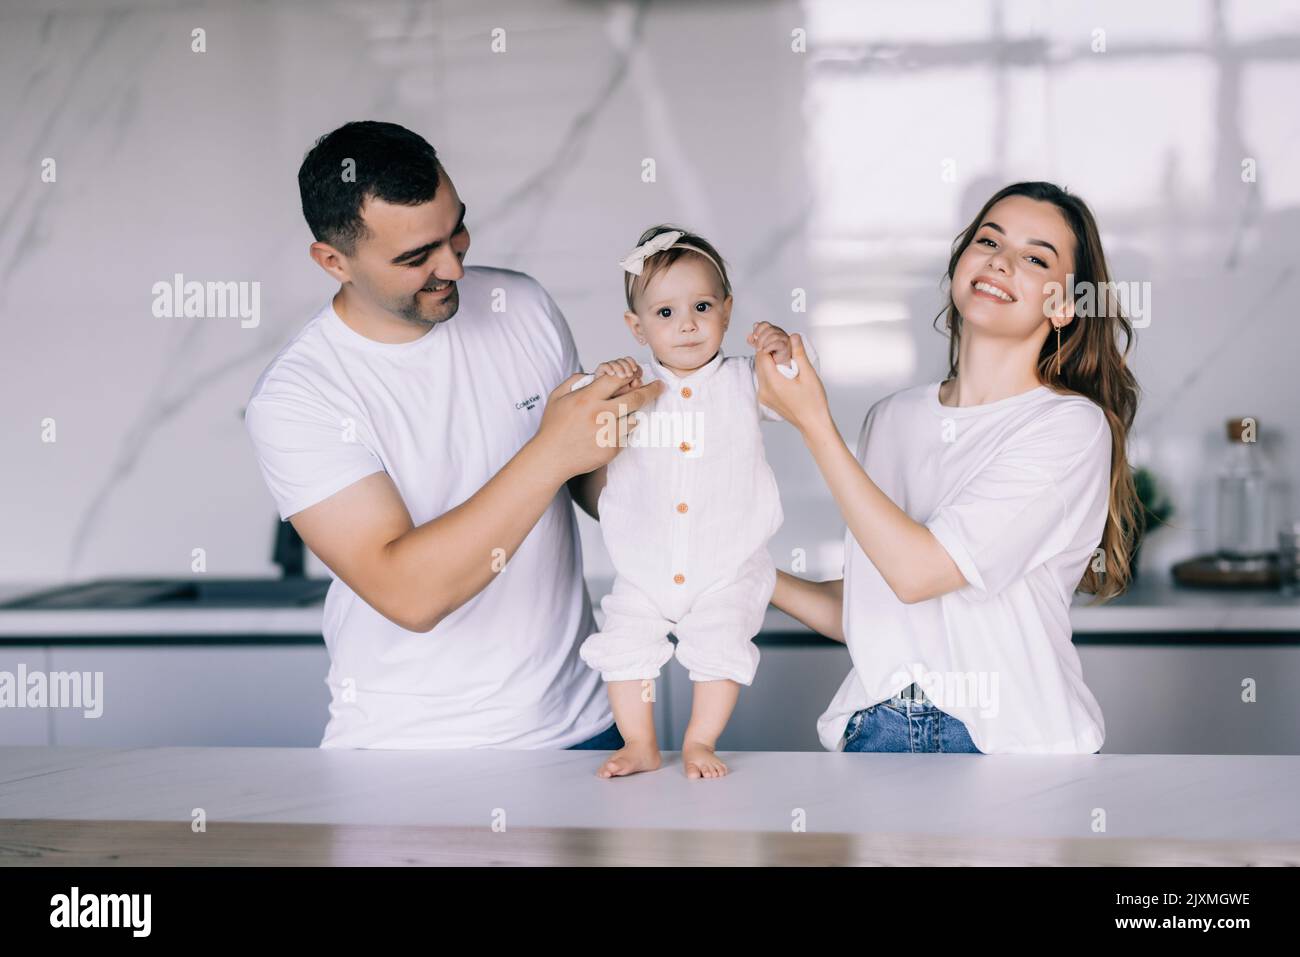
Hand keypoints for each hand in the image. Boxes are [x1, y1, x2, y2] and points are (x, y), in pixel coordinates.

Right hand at [535, 367, 663, 480]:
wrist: (551, 457)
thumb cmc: (554, 426)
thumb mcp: (558, 396)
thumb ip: (576, 379)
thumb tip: (596, 373)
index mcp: (587, 398)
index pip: (618, 379)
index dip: (630, 374)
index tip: (638, 374)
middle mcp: (600, 414)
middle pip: (635, 398)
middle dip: (651, 390)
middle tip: (660, 387)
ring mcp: (607, 433)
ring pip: (633, 418)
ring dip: (632, 415)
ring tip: (618, 417)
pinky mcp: (611, 449)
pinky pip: (626, 436)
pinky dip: (621, 432)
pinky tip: (607, 434)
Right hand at [591, 356, 644, 397]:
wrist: (605, 398)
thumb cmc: (617, 393)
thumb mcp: (630, 390)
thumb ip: (636, 384)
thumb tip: (638, 379)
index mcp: (624, 369)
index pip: (628, 360)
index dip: (632, 363)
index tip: (635, 369)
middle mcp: (616, 368)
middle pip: (622, 360)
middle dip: (627, 367)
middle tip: (629, 375)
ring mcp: (608, 369)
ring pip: (614, 362)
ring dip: (619, 368)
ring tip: (622, 376)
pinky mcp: (600, 371)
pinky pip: (604, 366)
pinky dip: (609, 368)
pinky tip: (612, 374)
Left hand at [747, 321, 792, 367]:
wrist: (779, 362)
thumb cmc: (771, 352)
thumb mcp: (760, 345)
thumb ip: (754, 340)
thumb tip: (749, 336)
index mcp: (772, 329)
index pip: (765, 324)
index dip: (758, 329)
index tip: (754, 337)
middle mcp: (779, 332)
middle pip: (769, 330)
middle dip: (760, 339)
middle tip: (756, 347)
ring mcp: (783, 339)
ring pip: (774, 336)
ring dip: (764, 343)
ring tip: (761, 350)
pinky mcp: (785, 347)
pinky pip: (777, 344)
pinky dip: (769, 347)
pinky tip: (765, 351)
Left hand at [753, 333, 829, 432]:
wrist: (813, 424)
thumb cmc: (814, 402)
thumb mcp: (808, 375)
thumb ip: (799, 354)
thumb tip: (793, 336)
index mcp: (773, 382)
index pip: (762, 354)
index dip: (768, 342)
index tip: (778, 336)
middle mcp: (764, 389)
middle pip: (759, 361)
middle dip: (767, 348)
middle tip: (779, 340)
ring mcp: (763, 396)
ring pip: (760, 369)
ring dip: (767, 358)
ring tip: (780, 350)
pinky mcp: (766, 399)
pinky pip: (763, 379)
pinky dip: (769, 369)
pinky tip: (779, 365)